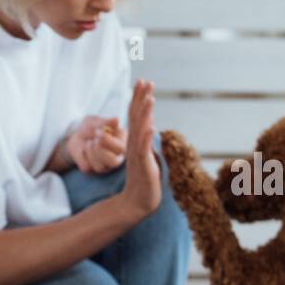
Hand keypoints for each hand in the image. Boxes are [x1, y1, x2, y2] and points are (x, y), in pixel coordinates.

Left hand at [64, 115, 126, 174]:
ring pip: (100, 167)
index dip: (109, 142)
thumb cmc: (91, 127)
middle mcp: (116, 157)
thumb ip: (105, 122)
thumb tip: (116, 120)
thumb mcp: (96, 121)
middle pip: (114, 162)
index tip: (98, 133)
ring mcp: (105, 165)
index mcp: (122, 143)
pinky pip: (87, 168)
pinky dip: (81, 157)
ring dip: (90, 153)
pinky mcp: (92, 170)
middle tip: (93, 141)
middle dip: (101, 151)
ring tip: (88, 142)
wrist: (76, 135)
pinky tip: (82, 149)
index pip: (122, 148)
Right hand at [115, 80, 160, 222]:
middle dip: (140, 99)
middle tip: (144, 81)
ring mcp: (137, 155)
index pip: (137, 116)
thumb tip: (149, 127)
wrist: (136, 203)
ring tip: (150, 98)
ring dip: (144, 114)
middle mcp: (134, 145)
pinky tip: (150, 126)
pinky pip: (143, 150)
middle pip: (136, 118)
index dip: (139, 98)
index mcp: (136, 142)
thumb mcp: (145, 156)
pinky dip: (146, 138)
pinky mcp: (142, 165)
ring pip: (140, 130)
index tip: (143, 82)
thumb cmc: (144, 181)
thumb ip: (145, 141)